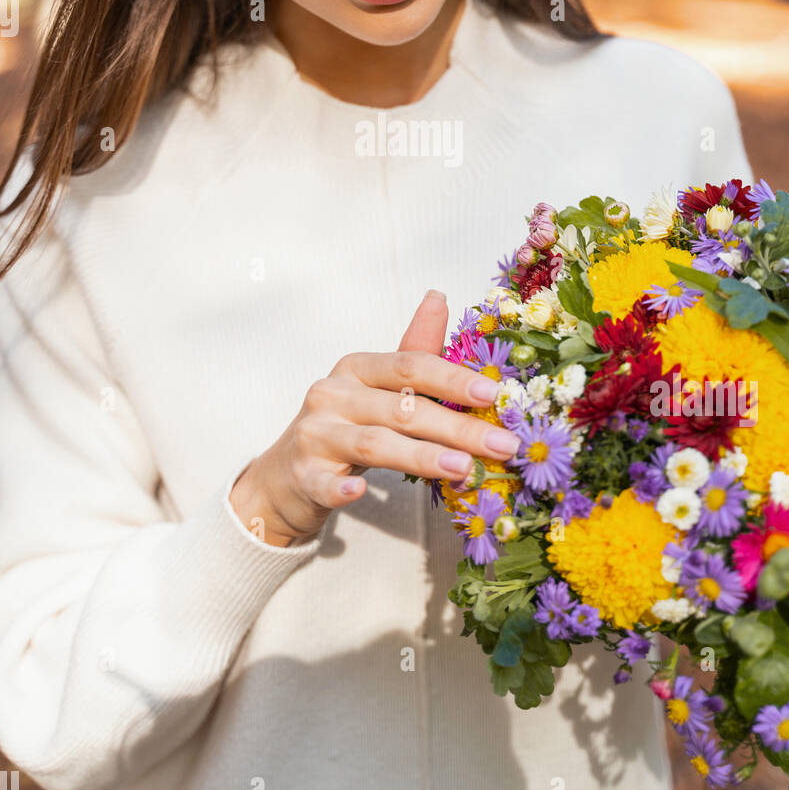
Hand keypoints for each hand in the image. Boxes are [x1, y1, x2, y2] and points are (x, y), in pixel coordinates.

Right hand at [229, 290, 519, 546]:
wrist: (284, 477)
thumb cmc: (344, 427)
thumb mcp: (376, 387)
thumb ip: (413, 350)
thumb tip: (439, 296)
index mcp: (357, 369)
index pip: (410, 365)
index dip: (453, 378)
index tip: (495, 394)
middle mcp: (333, 394)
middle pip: (402, 407)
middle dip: (458, 426)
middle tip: (504, 445)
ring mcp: (315, 435)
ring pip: (374, 443)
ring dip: (422, 456)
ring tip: (465, 469)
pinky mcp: (303, 476)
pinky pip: (325, 483)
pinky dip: (341, 487)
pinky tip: (361, 492)